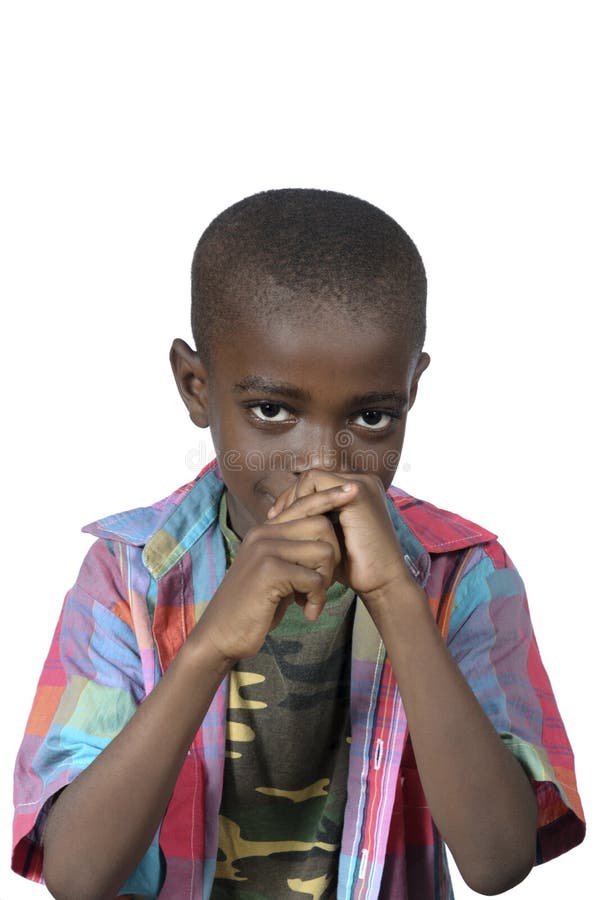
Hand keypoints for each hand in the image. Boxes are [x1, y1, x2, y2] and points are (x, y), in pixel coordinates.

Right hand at [193, 508, 342, 662]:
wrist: (221, 634)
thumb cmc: (254, 606)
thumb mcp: (274, 572)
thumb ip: (293, 553)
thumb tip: (326, 542)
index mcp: (266, 530)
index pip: (304, 504)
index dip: (330, 497)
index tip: (352, 490)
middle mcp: (264, 533)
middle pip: (322, 526)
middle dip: (331, 559)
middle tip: (319, 586)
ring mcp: (265, 549)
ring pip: (323, 552)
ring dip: (325, 582)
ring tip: (310, 599)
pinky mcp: (269, 571)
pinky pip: (315, 579)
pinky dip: (317, 599)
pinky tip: (306, 612)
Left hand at [266, 469, 418, 606]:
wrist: (380, 582)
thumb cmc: (353, 567)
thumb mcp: (329, 539)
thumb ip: (314, 523)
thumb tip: (283, 517)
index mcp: (357, 492)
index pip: (317, 485)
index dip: (295, 499)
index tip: (277, 520)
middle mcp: (361, 482)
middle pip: (312, 479)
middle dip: (290, 497)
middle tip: (273, 518)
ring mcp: (360, 484)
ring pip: (311, 477)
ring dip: (293, 497)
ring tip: (281, 520)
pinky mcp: (357, 492)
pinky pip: (316, 483)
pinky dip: (300, 497)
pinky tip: (292, 519)